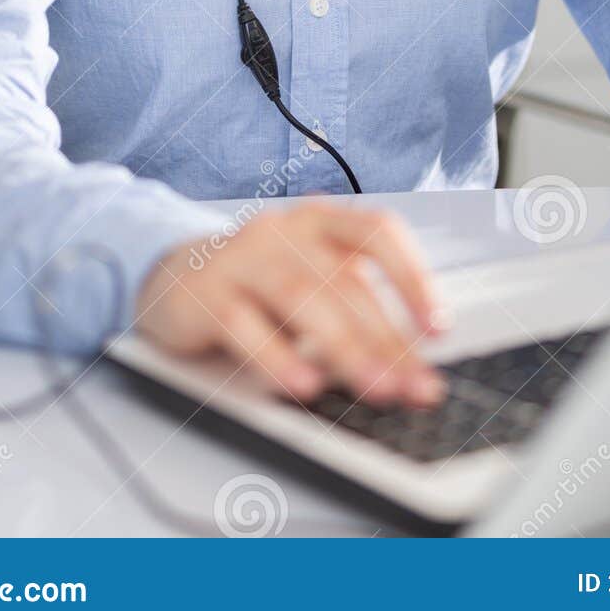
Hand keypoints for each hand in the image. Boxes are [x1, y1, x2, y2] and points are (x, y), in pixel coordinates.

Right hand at [136, 200, 448, 406]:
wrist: (170, 277)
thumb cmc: (256, 285)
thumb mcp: (309, 286)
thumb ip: (352, 314)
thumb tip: (409, 369)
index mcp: (320, 221)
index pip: (378, 233)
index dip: (413, 277)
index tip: (439, 327)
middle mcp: (285, 230)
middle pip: (345, 281)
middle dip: (387, 340)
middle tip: (415, 386)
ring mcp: (243, 258)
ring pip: (302, 297)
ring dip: (345, 348)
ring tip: (377, 389)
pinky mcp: (204, 293)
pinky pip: (244, 326)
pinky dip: (277, 357)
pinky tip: (303, 384)